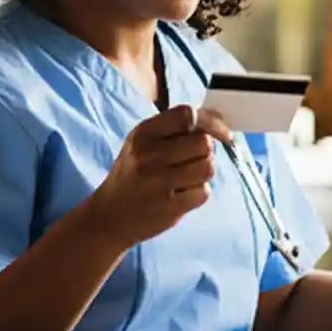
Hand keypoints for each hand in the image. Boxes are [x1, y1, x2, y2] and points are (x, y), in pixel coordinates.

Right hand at [87, 104, 232, 246]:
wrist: (110, 215)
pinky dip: (198, 193)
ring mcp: (159, 182)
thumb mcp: (141, 142)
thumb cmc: (133, 173)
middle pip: (204, 143)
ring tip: (187, 177)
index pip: (187, 115)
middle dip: (205, 151)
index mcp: (143, 133)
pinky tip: (181, 194)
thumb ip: (173, 128)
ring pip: (208, 167)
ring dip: (203, 172)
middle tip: (192, 160)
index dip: (211, 122)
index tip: (221, 133)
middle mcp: (150, 155)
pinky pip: (204, 192)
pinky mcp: (170, 207)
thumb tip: (216, 119)